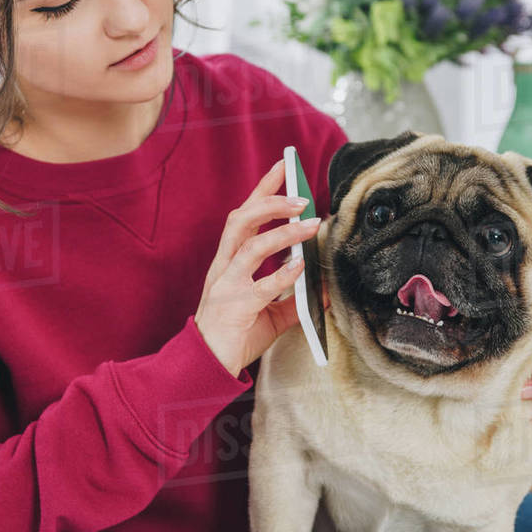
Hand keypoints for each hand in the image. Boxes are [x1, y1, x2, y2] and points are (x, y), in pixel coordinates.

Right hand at [194, 159, 320, 377]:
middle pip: (241, 220)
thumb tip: (325, 288)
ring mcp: (226, 285)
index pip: (245, 215)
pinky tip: (300, 266)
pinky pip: (259, 286)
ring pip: (250, 247)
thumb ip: (295, 299)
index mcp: (230, 261)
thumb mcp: (271, 313)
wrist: (207, 366)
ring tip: (309, 223)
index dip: (263, 189)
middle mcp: (225, 267)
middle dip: (270, 201)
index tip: (282, 165)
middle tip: (300, 195)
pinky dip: (281, 274)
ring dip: (281, 232)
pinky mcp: (234, 307)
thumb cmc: (237, 335)